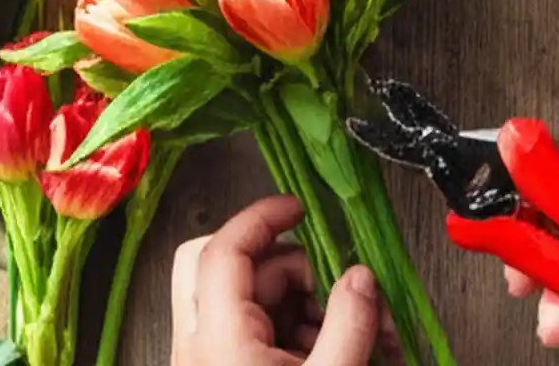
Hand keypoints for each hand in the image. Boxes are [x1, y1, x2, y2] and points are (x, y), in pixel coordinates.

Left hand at [170, 195, 385, 365]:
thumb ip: (350, 325)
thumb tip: (360, 278)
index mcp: (217, 339)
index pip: (224, 250)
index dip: (262, 218)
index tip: (297, 208)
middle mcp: (198, 344)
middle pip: (223, 265)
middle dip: (282, 262)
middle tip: (326, 280)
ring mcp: (204, 359)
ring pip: (242, 295)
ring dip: (297, 300)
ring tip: (347, 329)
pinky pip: (248, 327)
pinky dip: (290, 326)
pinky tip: (329, 348)